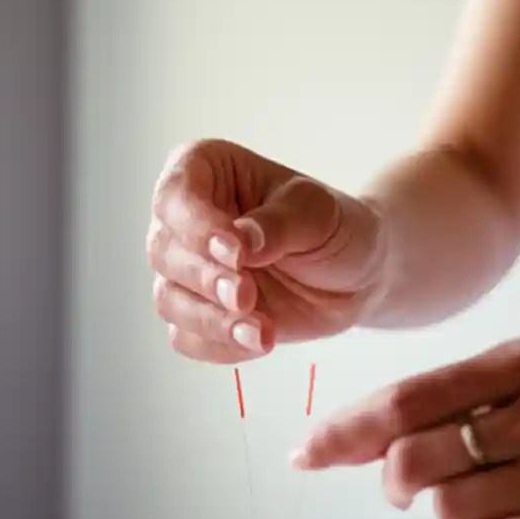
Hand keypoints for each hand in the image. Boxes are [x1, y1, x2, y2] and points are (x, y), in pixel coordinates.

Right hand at [146, 139, 386, 362]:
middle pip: (164, 251)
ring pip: (168, 300)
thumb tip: (241, 241)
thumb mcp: (319, 213)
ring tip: (261, 330)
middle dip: (205, 278)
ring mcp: (187, 271)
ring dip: (211, 320)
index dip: (197, 225)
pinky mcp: (198, 315)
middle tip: (246, 295)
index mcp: (206, 172)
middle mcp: (186, 221)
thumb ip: (279, 223)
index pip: (176, 194)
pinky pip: (187, 338)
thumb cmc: (335, 228)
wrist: (355, 278)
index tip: (235, 251)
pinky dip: (220, 345)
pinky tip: (258, 341)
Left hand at [293, 337, 519, 518]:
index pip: (406, 400)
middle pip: (415, 458)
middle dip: (396, 480)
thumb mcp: (507, 388)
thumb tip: (330, 441)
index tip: (305, 452)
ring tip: (489, 494)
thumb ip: (426, 408)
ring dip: (449, 510)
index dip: (345, 431)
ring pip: (449, 507)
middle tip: (412, 483)